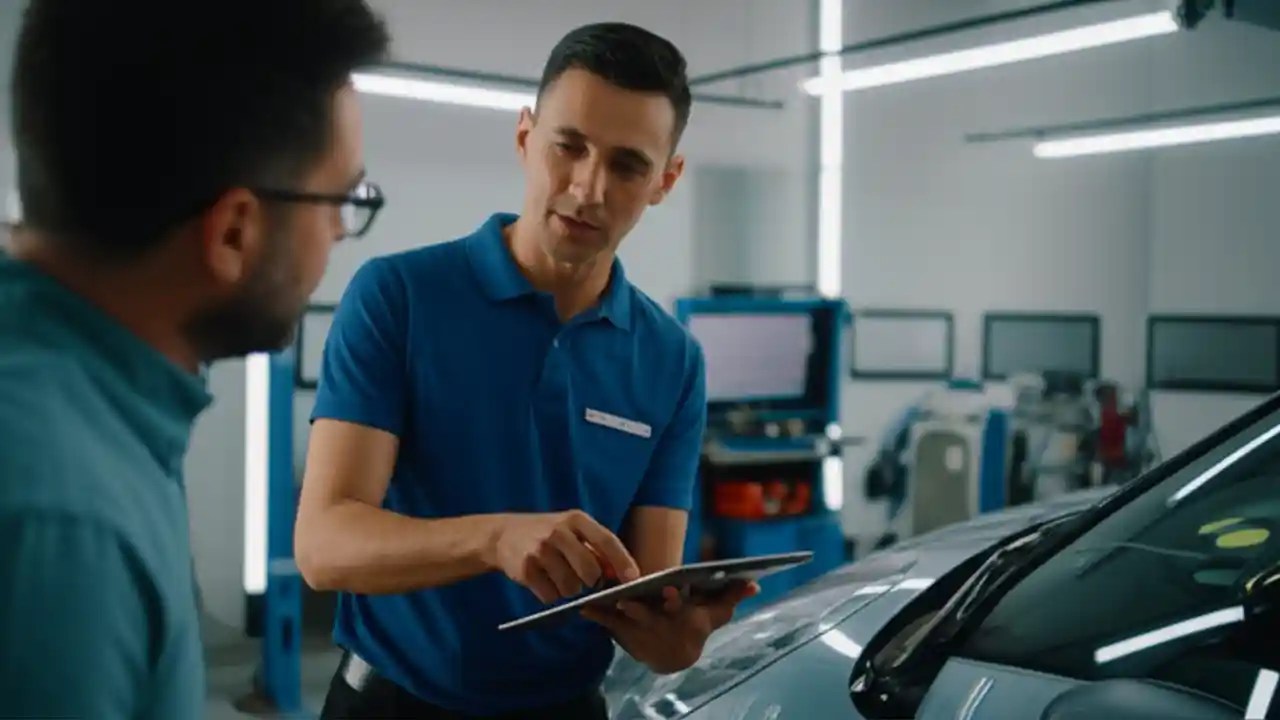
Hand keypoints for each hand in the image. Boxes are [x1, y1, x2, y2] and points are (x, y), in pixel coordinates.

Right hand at [490, 510, 639, 602]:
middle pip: (590, 571)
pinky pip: (550, 596)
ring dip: (569, 590)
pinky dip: (551, 595)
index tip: (633, 579)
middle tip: (584, 580)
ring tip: (558, 577)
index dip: (622, 561)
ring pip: (571, 588)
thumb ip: (595, 548)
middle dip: (591, 582)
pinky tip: (543, 582)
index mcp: (576, 519)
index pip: (606, 540)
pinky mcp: (526, 569)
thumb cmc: (546, 533)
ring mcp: (541, 550)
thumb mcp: (571, 530)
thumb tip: (621, 573)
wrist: (502, 534)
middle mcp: (559, 532)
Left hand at [580, 580, 759, 673]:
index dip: (675, 599)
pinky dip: (595, 616)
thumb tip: (754, 582)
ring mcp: (639, 630)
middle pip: (648, 616)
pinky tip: (582, 606)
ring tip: (596, 601)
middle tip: (626, 600)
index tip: (670, 590)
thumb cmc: (696, 624)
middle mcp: (659, 624)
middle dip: (639, 609)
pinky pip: (606, 624)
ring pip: (623, 621)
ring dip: (611, 613)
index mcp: (681, 615)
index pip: (679, 606)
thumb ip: (733, 595)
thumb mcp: (716, 612)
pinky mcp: (621, 633)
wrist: (674, 655)